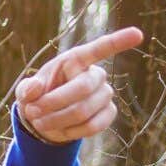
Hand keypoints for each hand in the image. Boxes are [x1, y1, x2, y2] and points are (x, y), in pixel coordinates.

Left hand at [15, 26, 143, 143]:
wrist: (44, 119)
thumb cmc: (38, 97)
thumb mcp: (27, 90)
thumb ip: (28, 88)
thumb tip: (33, 90)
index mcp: (76, 60)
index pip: (99, 49)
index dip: (118, 42)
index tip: (138, 34)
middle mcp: (95, 75)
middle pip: (82, 88)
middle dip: (52, 103)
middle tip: (32, 111)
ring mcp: (104, 94)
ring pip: (82, 111)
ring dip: (55, 120)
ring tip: (40, 122)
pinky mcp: (108, 113)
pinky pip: (92, 126)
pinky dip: (70, 132)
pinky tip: (61, 130)